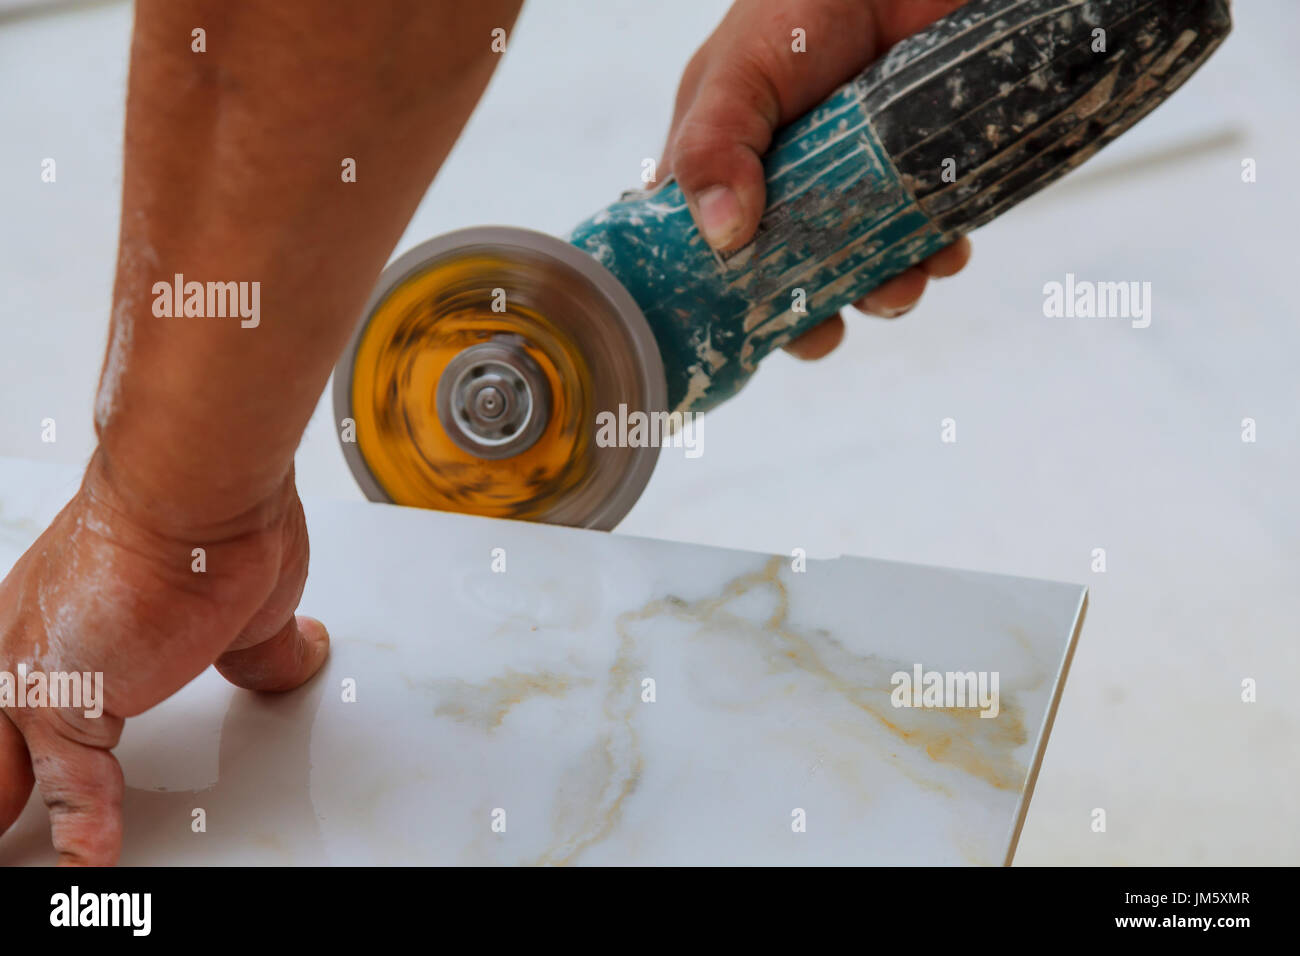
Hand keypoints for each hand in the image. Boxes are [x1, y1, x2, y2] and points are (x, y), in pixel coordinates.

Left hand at [0, 451, 328, 863]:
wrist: (199, 490)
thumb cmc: (211, 524)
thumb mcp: (247, 612)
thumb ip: (260, 652)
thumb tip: (299, 655)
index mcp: (62, 626)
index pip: (31, 719)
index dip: (41, 763)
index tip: (68, 798)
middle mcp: (27, 652)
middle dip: (9, 794)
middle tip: (21, 828)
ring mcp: (34, 677)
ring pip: (2, 776)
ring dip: (19, 815)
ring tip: (53, 870)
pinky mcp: (63, 702)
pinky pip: (69, 791)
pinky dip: (85, 839)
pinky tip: (94, 866)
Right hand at [661, 0, 972, 358]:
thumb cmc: (805, 4)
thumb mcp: (741, 70)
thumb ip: (715, 144)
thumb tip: (721, 237)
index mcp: (726, 165)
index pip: (703, 250)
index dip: (719, 297)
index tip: (740, 333)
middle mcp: (786, 184)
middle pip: (786, 277)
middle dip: (808, 314)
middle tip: (823, 330)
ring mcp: (855, 184)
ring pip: (861, 268)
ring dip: (880, 293)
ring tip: (899, 286)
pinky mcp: (917, 178)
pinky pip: (926, 240)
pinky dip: (935, 256)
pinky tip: (944, 248)